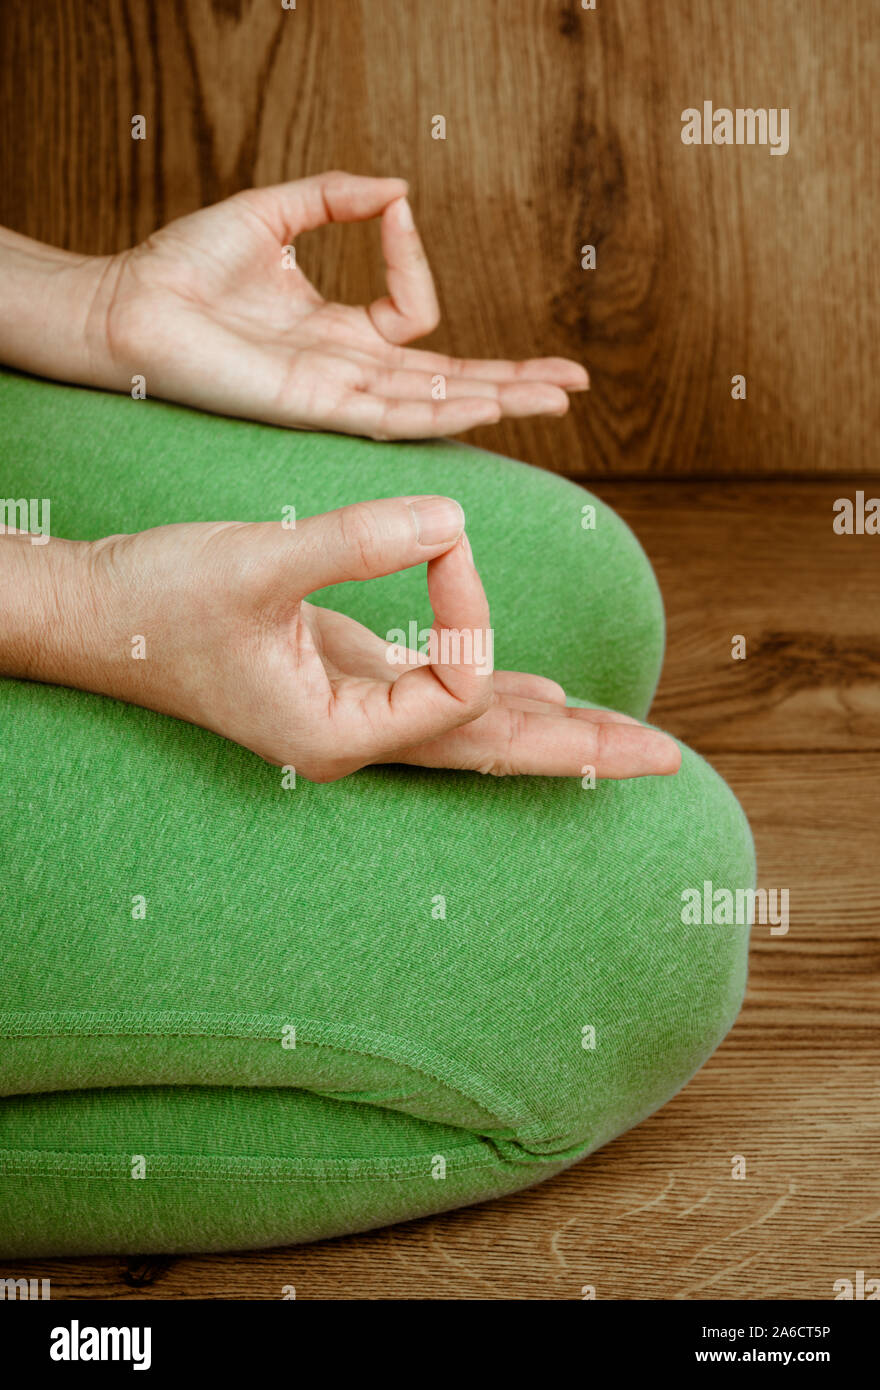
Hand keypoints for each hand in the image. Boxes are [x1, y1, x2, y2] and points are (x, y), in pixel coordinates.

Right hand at [13, 497, 679, 781]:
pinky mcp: (342, 678)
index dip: (471, 607)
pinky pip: (436, 694)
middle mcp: (355, 739)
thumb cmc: (155, 602)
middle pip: (491, 752)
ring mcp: (351, 713)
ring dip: (551, 730)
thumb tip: (452, 517)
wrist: (89, 617)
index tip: (445, 532)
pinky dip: (494, 691)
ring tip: (628, 745)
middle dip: (580, 752)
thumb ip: (357, 539)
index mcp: (337, 736)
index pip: (454, 685)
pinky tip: (541, 694)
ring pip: (470, 729)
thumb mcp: (256, 563)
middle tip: (669, 763)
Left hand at [89, 171, 588, 437]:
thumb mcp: (274, 213)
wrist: (128, 304)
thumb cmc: (186, 266)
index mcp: (340, 332)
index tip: (395, 210)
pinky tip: (490, 407)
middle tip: (574, 384)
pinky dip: (445, 410)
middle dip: (515, 382)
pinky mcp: (317, 405)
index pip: (414, 314)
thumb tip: (400, 190)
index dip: (416, 260)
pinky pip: (394, 413)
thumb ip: (337, 198)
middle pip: (450, 382)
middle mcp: (348, 372)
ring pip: (437, 405)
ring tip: (558, 401)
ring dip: (501, 402)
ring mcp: (337, 394)